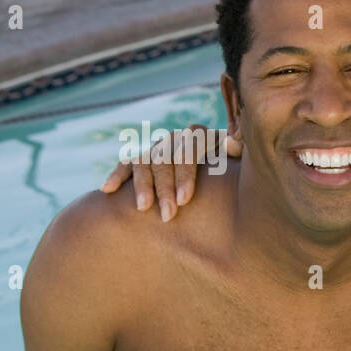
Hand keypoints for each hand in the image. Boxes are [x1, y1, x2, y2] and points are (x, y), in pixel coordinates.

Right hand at [100, 124, 241, 220]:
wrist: (223, 168)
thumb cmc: (236, 170)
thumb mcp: (242, 161)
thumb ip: (240, 150)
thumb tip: (231, 145)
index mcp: (202, 136)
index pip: (189, 147)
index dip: (185, 173)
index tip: (185, 199)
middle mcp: (177, 139)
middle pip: (165, 158)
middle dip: (165, 187)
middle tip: (168, 214)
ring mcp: (158, 149)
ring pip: (145, 161)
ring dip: (143, 185)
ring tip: (143, 209)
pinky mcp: (144, 161)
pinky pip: (127, 165)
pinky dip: (117, 175)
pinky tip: (107, 190)